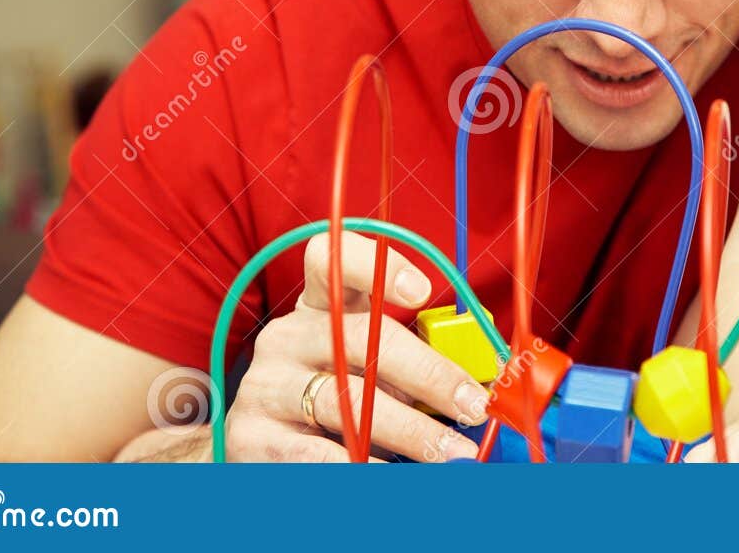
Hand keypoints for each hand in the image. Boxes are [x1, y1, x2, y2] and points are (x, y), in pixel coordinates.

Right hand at [224, 231, 488, 461]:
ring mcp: (264, 386)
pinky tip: (398, 479)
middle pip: (360, 337)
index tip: (422, 291)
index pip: (331, 259)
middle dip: (429, 374)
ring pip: (345, 402)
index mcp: (319, 306)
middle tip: (473, 404)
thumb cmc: (339, 399)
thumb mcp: (372, 370)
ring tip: (452, 454)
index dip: (375, 265)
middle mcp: (286, 336)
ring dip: (410, 431)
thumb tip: (485, 374)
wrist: (261, 451)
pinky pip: (319, 456)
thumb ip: (418, 360)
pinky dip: (366, 469)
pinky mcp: (253, 438)